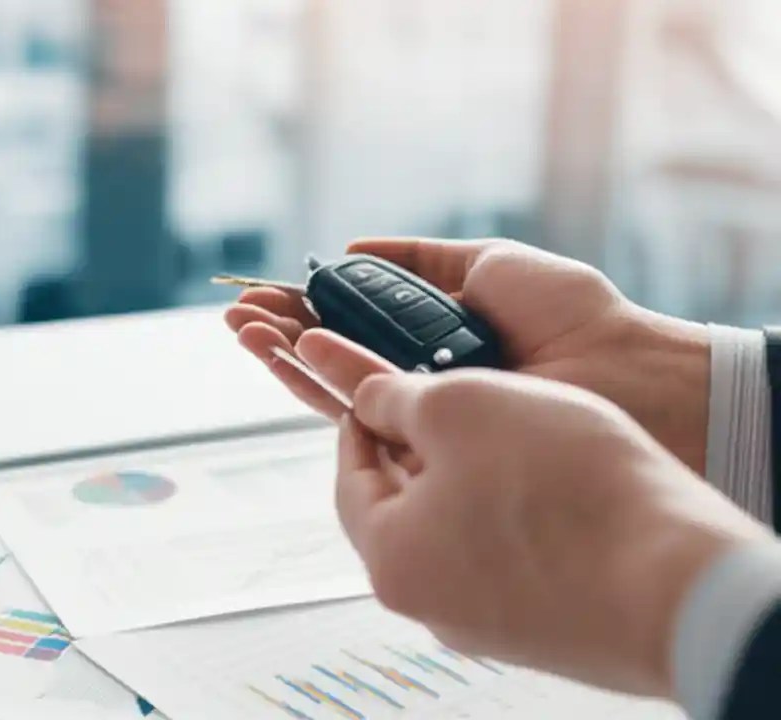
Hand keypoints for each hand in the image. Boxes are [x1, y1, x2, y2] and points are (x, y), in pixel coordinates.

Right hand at [224, 238, 711, 472]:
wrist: (619, 371)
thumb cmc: (573, 317)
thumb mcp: (491, 265)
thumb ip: (421, 262)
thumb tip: (353, 247)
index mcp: (435, 336)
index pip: (354, 322)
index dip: (306, 306)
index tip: (262, 290)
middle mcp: (421, 378)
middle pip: (333, 356)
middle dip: (280, 332)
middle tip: (233, 314)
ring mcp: (421, 411)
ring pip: (332, 386)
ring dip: (279, 356)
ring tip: (238, 329)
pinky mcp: (425, 441)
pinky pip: (354, 412)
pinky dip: (311, 383)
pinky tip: (278, 351)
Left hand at [336, 368, 768, 697]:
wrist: (681, 583)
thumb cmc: (565, 488)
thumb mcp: (461, 405)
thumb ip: (397, 397)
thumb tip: (369, 398)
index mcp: (390, 558)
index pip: (350, 479)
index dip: (360, 422)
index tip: (373, 387)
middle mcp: (429, 606)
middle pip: (402, 509)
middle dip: (419, 451)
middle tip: (443, 404)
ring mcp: (490, 624)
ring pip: (458, 533)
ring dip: (471, 481)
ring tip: (506, 433)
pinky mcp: (545, 630)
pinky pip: (511, 560)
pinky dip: (517, 517)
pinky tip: (552, 482)